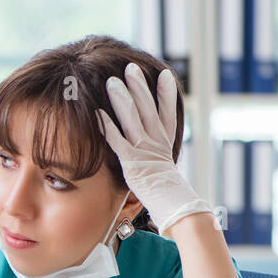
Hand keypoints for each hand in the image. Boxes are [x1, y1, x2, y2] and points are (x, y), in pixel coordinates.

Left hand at [95, 63, 211, 233]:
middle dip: (139, 87)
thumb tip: (157, 159)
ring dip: (122, 99)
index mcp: (165, 145)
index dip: (166, 93)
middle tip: (131, 67)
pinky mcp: (132, 163)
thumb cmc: (172, 199)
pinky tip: (97, 113)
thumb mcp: (165, 174)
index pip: (167, 113)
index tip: (164, 74)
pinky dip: (107, 127)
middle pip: (148, 109)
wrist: (180, 210)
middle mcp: (156, 144)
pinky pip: (117, 141)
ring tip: (112, 81)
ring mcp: (145, 152)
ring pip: (133, 119)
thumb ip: (159, 162)